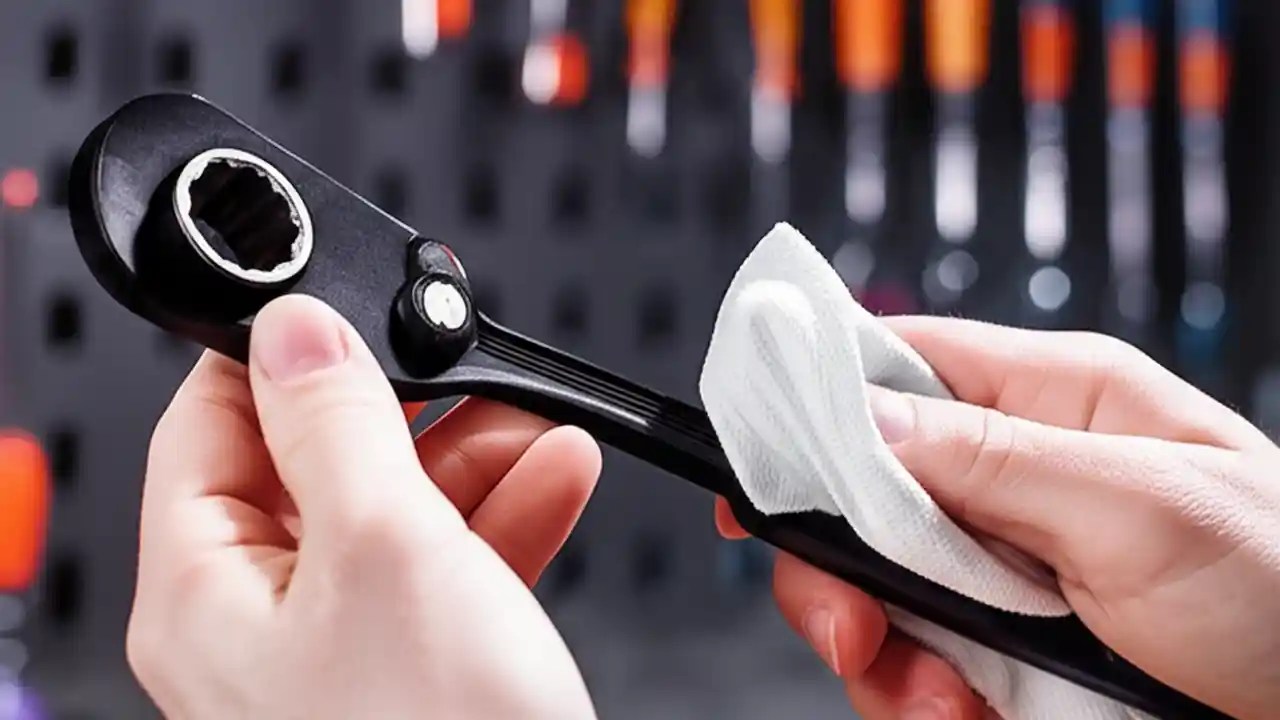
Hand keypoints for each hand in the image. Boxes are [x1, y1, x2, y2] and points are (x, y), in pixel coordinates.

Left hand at [127, 295, 600, 719]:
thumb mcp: (388, 548)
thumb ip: (336, 424)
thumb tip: (293, 327)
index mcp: (208, 590)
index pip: (212, 425)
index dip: (281, 356)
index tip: (351, 311)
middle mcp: (261, 621)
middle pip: (317, 462)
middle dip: (408, 410)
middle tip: (470, 373)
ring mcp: (343, 647)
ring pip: (394, 511)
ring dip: (473, 458)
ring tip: (539, 424)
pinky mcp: (415, 667)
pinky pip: (446, 565)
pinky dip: (502, 515)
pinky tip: (555, 477)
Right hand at [716, 317, 1279, 719]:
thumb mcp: (1141, 509)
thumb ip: (991, 461)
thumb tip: (858, 420)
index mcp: (1050, 403)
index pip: (891, 368)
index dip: (806, 404)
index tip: (752, 464)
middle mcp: (1017, 479)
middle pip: (860, 496)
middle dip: (839, 567)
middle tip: (853, 623)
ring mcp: (1009, 569)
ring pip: (880, 592)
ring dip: (890, 654)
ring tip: (950, 698)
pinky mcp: (1013, 649)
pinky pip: (922, 664)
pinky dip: (924, 701)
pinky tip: (969, 716)